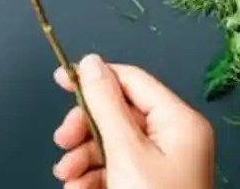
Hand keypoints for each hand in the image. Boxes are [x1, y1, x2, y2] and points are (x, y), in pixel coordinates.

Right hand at [52, 55, 214, 188]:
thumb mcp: (125, 152)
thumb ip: (105, 104)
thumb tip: (91, 63)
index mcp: (178, 121)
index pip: (132, 80)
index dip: (94, 77)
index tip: (60, 79)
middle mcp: (174, 137)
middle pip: (118, 113)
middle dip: (84, 128)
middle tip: (62, 142)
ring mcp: (163, 162)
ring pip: (111, 142)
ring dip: (83, 158)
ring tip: (68, 178)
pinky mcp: (150, 184)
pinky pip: (115, 167)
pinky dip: (93, 176)